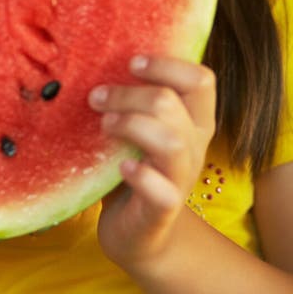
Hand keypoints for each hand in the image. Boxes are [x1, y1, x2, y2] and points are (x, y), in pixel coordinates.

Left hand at [88, 55, 215, 273]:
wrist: (138, 234)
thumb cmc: (133, 168)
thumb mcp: (137, 129)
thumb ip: (131, 100)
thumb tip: (93, 59)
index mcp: (193, 121)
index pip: (201, 80)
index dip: (168, 65)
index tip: (131, 63)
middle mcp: (194, 147)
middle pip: (173, 104)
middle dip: (129, 94)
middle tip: (96, 97)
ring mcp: (180, 179)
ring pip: (171, 142)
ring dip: (132, 125)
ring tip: (105, 126)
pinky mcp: (162, 211)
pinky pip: (162, 192)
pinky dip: (140, 175)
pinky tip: (120, 167)